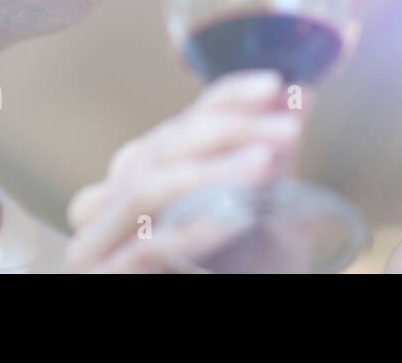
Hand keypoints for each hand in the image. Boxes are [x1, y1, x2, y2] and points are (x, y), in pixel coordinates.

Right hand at [65, 70, 304, 272]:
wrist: (241, 317)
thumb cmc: (246, 274)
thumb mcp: (268, 213)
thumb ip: (276, 158)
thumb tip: (302, 92)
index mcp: (143, 171)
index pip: (184, 119)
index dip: (229, 95)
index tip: (278, 83)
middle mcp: (109, 198)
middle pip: (166, 145)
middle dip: (230, 130)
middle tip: (287, 126)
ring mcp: (98, 243)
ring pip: (150, 185)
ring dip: (214, 169)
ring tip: (267, 161)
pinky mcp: (105, 278)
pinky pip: (148, 246)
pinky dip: (194, 224)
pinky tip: (236, 214)